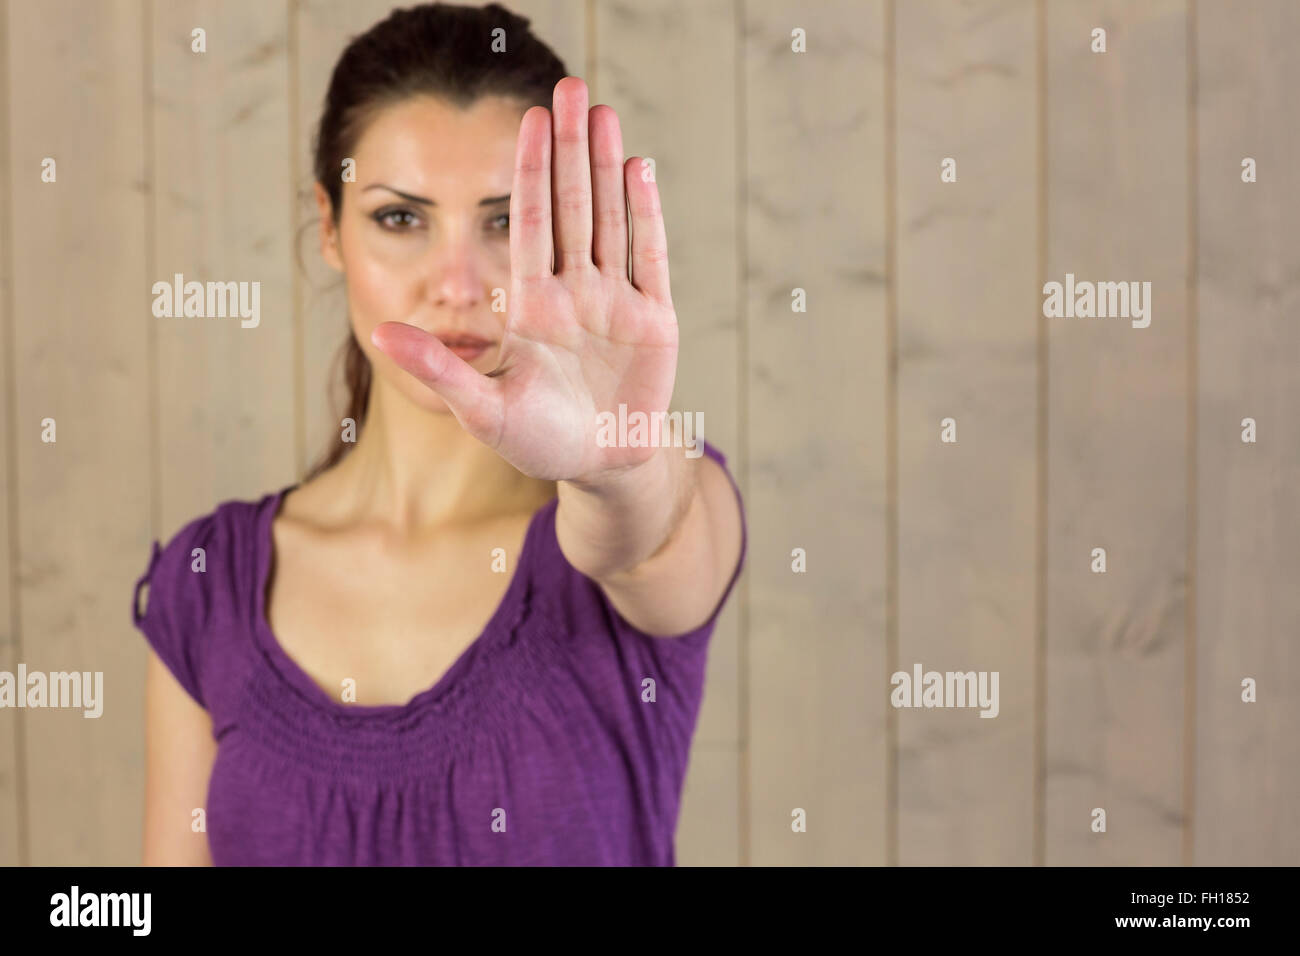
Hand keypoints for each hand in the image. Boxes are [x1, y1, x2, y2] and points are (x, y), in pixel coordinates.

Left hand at [370, 76, 678, 483]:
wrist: (597, 467)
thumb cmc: (536, 443)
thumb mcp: (482, 410)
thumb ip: (440, 370)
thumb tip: (381, 332)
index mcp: (533, 306)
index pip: (531, 224)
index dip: (530, 172)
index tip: (525, 118)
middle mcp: (574, 292)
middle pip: (574, 206)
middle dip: (570, 147)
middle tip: (569, 86)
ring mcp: (616, 302)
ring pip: (611, 219)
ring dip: (607, 167)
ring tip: (603, 112)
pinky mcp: (654, 320)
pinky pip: (650, 258)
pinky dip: (646, 215)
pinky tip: (639, 170)